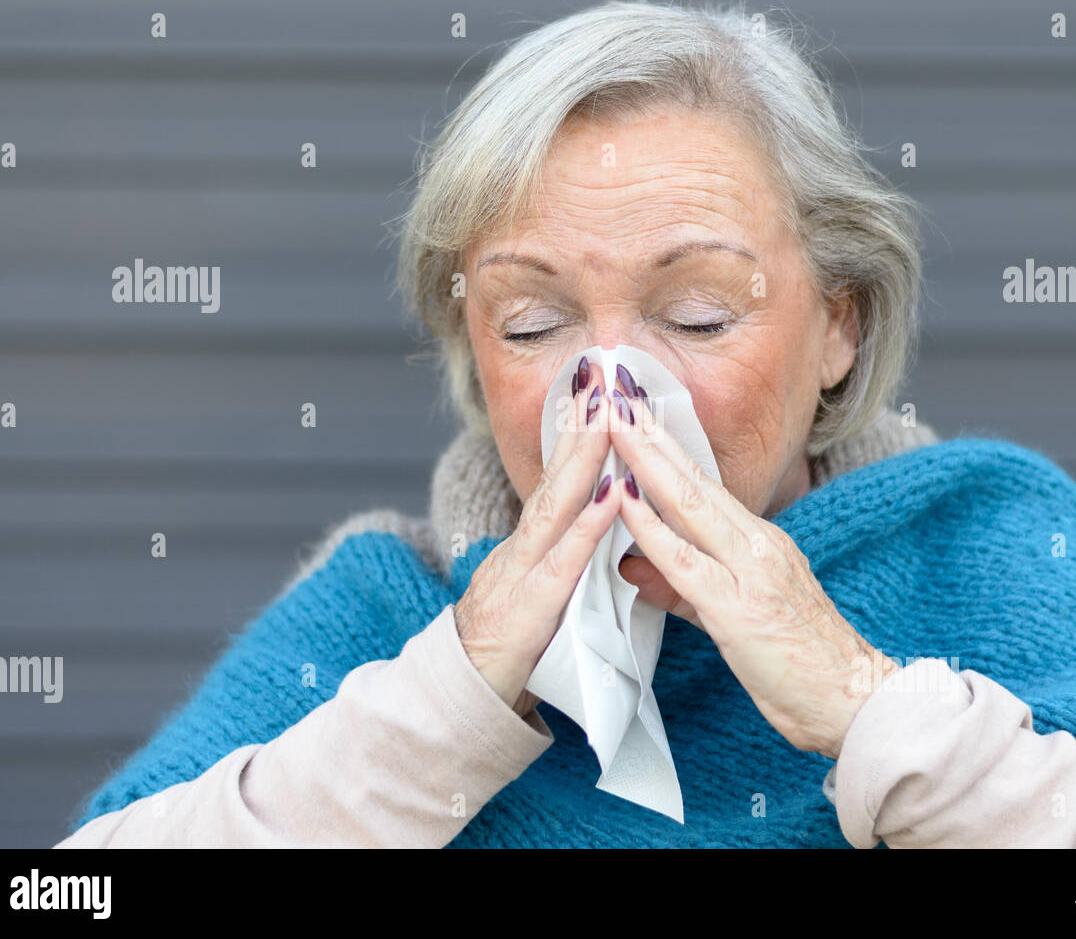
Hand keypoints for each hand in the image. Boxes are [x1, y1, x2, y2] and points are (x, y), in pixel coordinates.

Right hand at [454, 358, 621, 718]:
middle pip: (554, 479)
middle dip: (579, 426)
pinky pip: (563, 563)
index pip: (557, 481)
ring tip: (608, 416)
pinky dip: (588, 528)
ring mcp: (521, 576)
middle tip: (602, 375)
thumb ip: (562, 559)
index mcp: (528, 546)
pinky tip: (613, 497)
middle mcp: (521, 549)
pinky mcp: (530, 610)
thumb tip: (597, 524)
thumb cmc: (511, 649)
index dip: (577, 435)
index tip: (598, 389)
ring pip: (555, 508)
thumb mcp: (538, 593)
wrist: (463, 700)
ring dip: (584, 459)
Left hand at [605, 374, 898, 758]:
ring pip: (689, 505)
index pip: (702, 486)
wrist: (854, 703)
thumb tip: (633, 564)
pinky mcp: (739, 609)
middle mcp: (758, 545)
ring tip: (614, 423)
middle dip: (650, 434)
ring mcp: (751, 572)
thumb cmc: (799, 665)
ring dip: (646, 461)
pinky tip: (624, 501)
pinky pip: (687, 561)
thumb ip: (682, 589)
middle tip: (615, 390)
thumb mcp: (733, 618)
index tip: (633, 412)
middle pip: (694, 480)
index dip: (664, 448)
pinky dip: (651, 528)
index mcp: (759, 544)